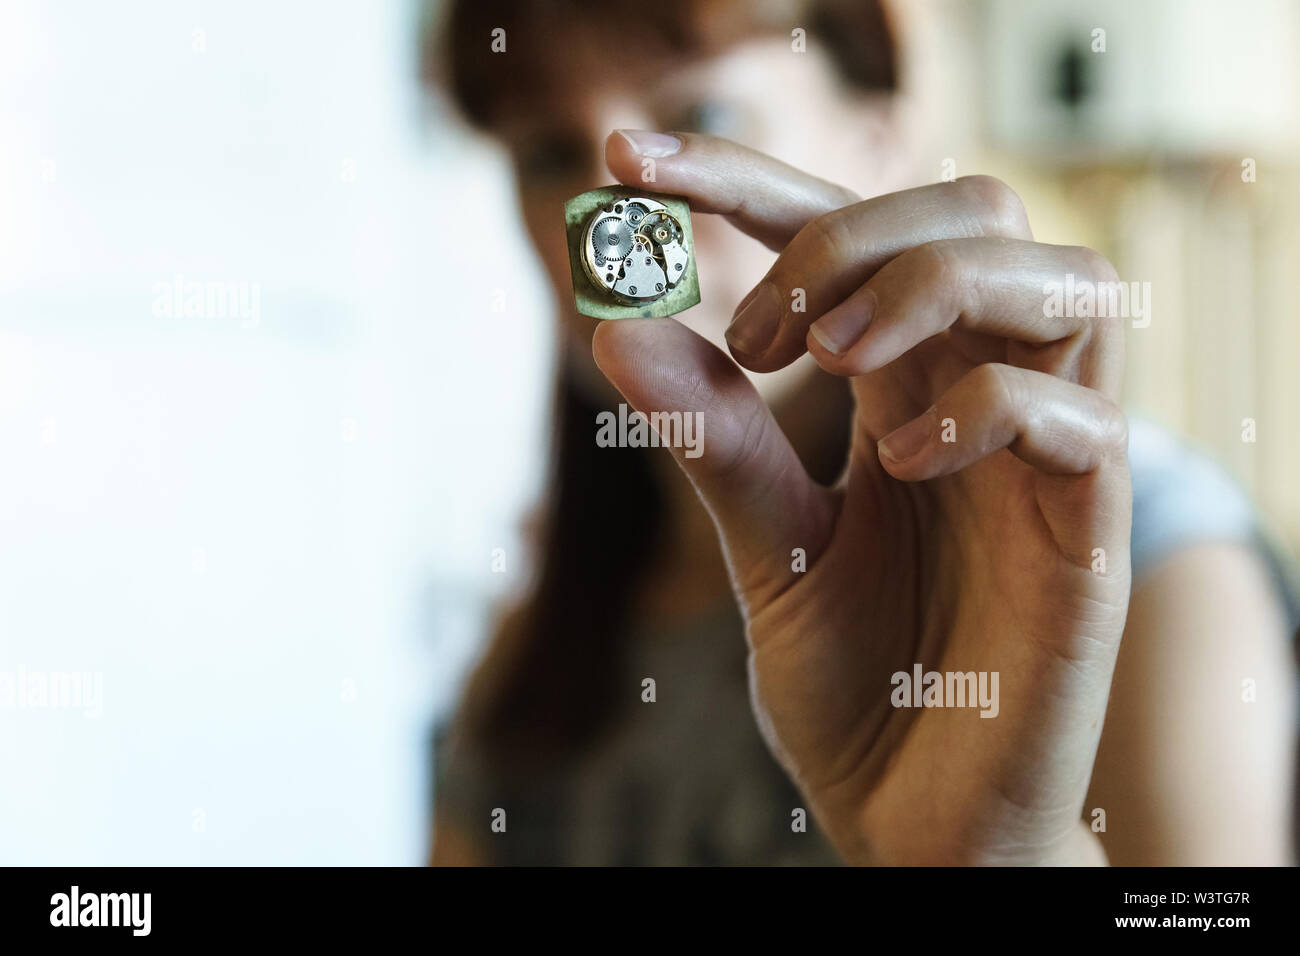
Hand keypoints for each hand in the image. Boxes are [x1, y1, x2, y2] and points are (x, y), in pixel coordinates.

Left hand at [593, 131, 1131, 864]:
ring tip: (829, 356)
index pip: (843, 233)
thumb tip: (615, 328)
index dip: (739, 180)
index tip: (627, 160)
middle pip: (973, 211)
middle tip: (757, 330)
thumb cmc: (854, 685)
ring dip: (932, 282)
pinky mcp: (1090, 538)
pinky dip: (989, 410)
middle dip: (850, 232)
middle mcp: (979, 398)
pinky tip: (901, 466)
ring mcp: (1045, 461)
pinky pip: (1083, 423)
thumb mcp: (765, 549)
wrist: (916, 819)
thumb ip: (712, 443)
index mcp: (901, 388)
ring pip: (1064, 278)